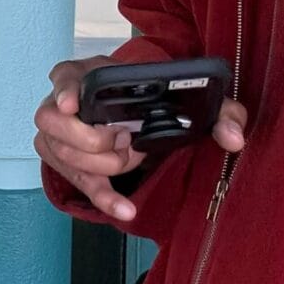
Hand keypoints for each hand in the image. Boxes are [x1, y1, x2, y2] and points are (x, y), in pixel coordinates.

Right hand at [33, 56, 249, 224]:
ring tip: (132, 156)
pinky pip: (78, 183)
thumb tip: (231, 138)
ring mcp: (58, 133)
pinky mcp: (65, 161)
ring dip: (105, 165)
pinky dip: (103, 197)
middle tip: (126, 139)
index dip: (64, 91)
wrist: (145, 120)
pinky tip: (125, 208)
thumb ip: (221, 112)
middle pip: (53, 122)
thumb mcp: (196, 101)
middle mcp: (64, 103)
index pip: (63, 76)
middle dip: (92, 139)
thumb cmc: (159, 104)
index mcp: (89, 76)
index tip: (72, 105)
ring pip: (65, 155)